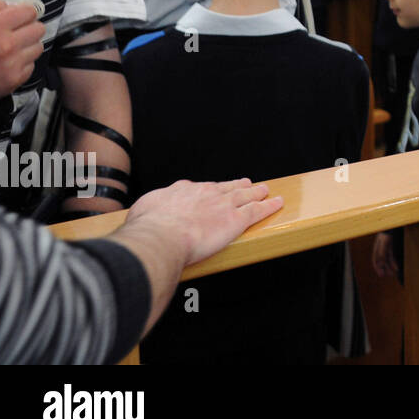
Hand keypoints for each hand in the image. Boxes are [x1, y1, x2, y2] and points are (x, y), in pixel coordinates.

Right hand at [0, 0, 45, 99]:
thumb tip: (10, 5)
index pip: (28, 12)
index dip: (23, 12)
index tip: (19, 15)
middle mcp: (5, 46)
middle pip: (38, 28)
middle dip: (28, 28)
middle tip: (15, 32)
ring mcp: (11, 64)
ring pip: (38, 46)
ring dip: (27, 46)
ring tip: (10, 47)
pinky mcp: (14, 79)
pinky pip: (31, 64)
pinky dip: (22, 62)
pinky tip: (8, 61)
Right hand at [125, 177, 281, 266]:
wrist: (162, 235)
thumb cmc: (148, 227)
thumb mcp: (142, 212)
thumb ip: (148, 211)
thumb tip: (143, 217)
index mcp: (183, 191)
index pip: (199, 188)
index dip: (208, 189)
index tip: (210, 190)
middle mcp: (206, 193)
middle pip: (226, 187)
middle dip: (237, 186)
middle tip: (245, 184)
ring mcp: (223, 204)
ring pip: (245, 195)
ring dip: (256, 192)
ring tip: (263, 190)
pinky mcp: (236, 218)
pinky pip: (258, 210)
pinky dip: (269, 206)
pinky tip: (277, 202)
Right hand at [372, 231, 398, 279]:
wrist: (393, 224)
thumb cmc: (388, 232)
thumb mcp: (384, 242)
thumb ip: (382, 252)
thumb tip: (380, 263)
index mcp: (376, 248)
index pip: (375, 260)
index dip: (378, 268)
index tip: (381, 275)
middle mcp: (380, 249)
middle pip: (381, 261)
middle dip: (384, 269)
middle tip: (389, 276)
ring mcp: (386, 248)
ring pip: (387, 260)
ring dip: (389, 267)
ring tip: (393, 273)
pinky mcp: (391, 247)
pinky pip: (391, 256)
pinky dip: (393, 262)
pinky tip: (396, 267)